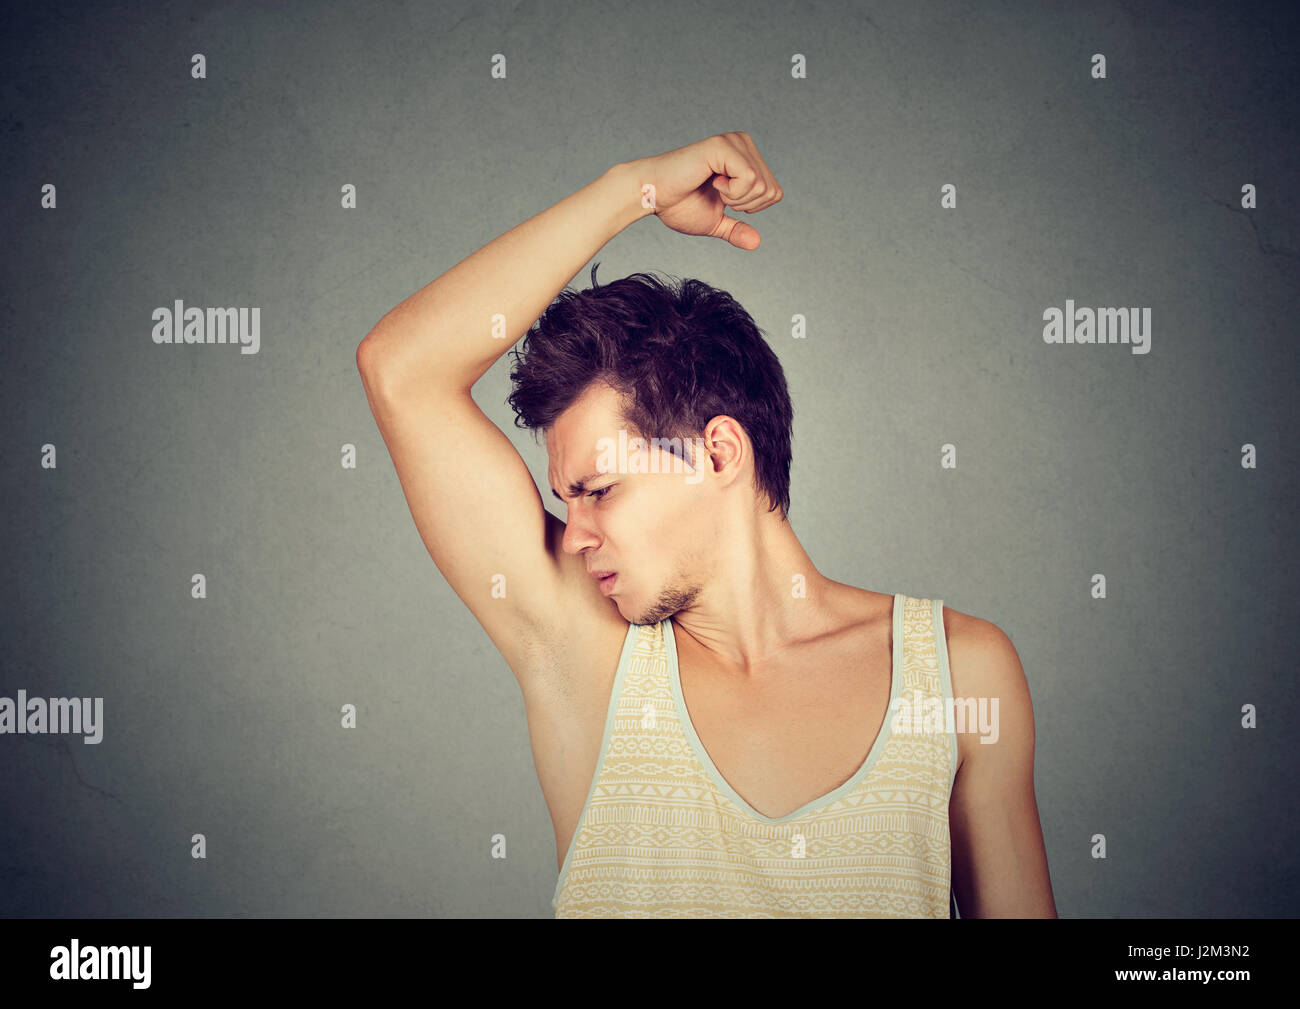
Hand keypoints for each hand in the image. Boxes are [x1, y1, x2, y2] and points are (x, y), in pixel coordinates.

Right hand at [634, 132, 782, 248]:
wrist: (652, 197)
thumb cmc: (678, 206)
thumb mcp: (714, 222)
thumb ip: (735, 229)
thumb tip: (757, 243)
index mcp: (746, 157)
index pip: (774, 192)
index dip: (751, 208)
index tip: (723, 198)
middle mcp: (743, 143)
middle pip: (772, 190)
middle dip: (744, 205)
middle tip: (716, 194)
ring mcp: (734, 142)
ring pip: (762, 186)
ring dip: (735, 198)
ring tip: (712, 187)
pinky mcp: (723, 146)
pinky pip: (750, 179)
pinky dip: (732, 192)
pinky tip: (711, 181)